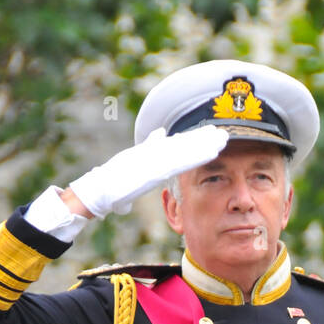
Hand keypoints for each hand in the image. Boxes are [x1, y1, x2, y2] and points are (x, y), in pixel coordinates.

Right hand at [67, 124, 228, 218]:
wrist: (99, 190)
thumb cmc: (113, 181)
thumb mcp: (135, 160)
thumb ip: (150, 146)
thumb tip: (160, 133)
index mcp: (152, 154)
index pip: (178, 145)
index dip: (195, 139)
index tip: (211, 133)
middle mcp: (155, 155)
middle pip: (185, 144)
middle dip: (204, 138)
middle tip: (224, 132)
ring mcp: (155, 161)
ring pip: (185, 150)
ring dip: (205, 144)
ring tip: (222, 139)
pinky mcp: (155, 171)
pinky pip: (181, 162)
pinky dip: (197, 156)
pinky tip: (211, 152)